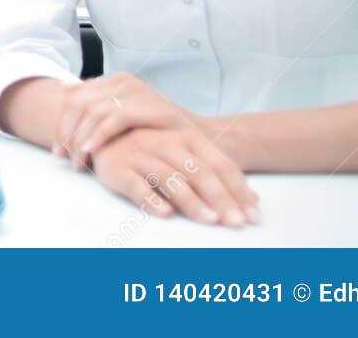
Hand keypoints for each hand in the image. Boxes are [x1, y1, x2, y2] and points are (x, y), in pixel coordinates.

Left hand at [54, 71, 192, 168]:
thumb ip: (100, 109)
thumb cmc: (159, 134)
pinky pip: (113, 119)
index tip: (58, 149)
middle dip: (66, 132)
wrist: (203, 140)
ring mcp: (137, 91)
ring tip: (76, 160)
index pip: (74, 97)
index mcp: (114, 81)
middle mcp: (124, 81)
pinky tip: (89, 151)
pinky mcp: (149, 106)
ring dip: (79, 138)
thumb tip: (66, 94)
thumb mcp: (125, 119)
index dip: (61, 124)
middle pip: (78, 104)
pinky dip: (98, 135)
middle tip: (62, 157)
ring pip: (92, 111)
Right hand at [88, 126, 259, 226]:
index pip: (218, 163)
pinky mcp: (117, 169)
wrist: (102, 135)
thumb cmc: (151, 149)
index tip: (253, 214)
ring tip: (209, 220)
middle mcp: (164, 143)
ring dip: (192, 201)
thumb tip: (254, 200)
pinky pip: (135, 185)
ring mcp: (140, 155)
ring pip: (170, 178)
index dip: (237, 189)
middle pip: (197, 171)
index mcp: (186, 138)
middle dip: (220, 198)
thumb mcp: (185, 153)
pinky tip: (166, 214)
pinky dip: (151, 200)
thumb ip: (216, 173)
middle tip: (236, 222)